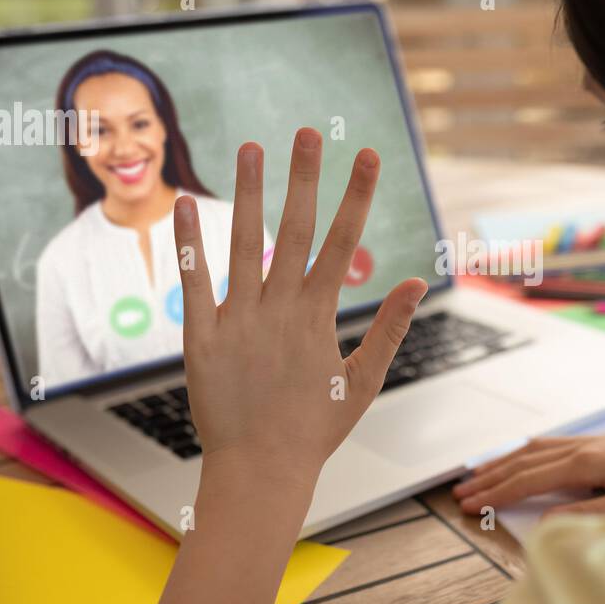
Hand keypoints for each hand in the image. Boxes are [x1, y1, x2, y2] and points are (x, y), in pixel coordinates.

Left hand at [173, 129, 428, 497]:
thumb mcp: (363, 381)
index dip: (357, 196)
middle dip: (304, 178)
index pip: (342, 243)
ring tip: (253, 147)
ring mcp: (239, 321)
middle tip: (308, 131)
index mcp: (319, 317)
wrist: (260, 471)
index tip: (368, 155)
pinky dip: (191, 242)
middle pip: (294, 230)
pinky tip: (186, 202)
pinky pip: (195, 282)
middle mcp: (280, 310)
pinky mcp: (202, 337)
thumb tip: (418, 281)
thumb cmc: (315, 429)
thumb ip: (389, 329)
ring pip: (245, 244)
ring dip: (250, 193)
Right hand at [452, 423, 604, 517]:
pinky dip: (529, 453)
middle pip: (525, 461)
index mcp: (589, 461)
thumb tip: (547, 524)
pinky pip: (554, 445)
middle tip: (459, 492)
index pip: (530, 479)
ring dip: (505, 462)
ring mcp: (596, 442)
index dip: (496, 493)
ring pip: (536, 449)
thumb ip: (590, 516)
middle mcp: (587, 446)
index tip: (469, 505)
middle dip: (490, 477)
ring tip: (479, 473)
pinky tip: (526, 456)